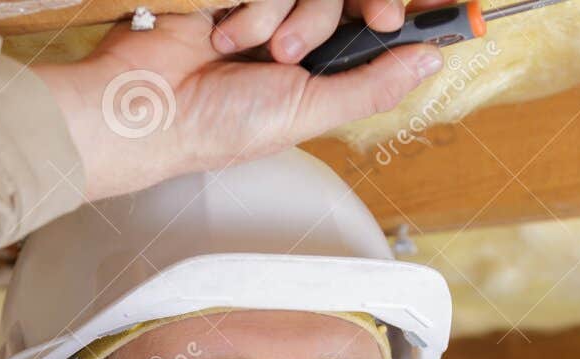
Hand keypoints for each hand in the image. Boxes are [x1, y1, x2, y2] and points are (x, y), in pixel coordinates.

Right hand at [34, 6, 442, 200]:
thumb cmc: (218, 126)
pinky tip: (227, 35)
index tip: (410, 15)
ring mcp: (265, 0)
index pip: (372, 20)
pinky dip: (257, 7)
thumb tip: (430, 60)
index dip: (393, 12)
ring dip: (293, 17)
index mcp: (320, 63)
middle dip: (349, 13)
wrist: (150, 104)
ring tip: (256, 52)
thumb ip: (371, 85)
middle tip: (370, 21)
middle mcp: (297, 25)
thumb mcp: (308, 112)